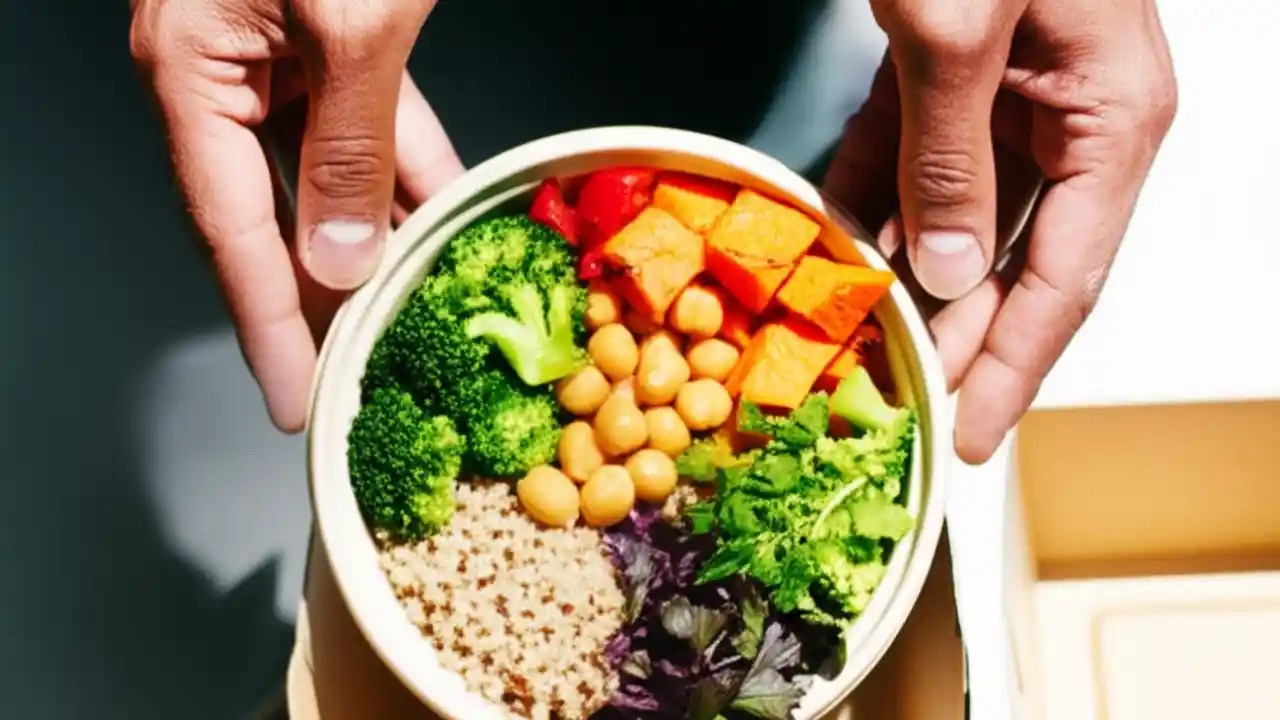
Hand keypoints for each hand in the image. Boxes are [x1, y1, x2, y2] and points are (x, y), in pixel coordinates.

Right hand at [130, 0, 463, 432]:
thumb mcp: (351, 23)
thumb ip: (349, 141)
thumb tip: (343, 257)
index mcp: (191, 67)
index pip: (229, 230)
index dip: (267, 327)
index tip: (296, 401)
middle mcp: (222, 67)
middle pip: (273, 216)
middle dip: (326, 297)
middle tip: (360, 374)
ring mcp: (275, 52)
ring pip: (329, 174)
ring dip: (377, 241)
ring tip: (411, 314)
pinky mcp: (328, 35)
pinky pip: (370, 121)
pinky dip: (408, 172)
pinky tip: (442, 223)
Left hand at [825, 0, 1176, 462]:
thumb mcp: (959, 32)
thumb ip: (954, 157)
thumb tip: (945, 273)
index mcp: (1112, 115)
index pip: (1066, 279)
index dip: (1015, 367)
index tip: (970, 436)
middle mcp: (1070, 115)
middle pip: (1010, 263)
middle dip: (950, 338)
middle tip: (894, 407)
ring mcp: (1006, 93)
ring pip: (953, 217)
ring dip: (898, 277)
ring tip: (847, 346)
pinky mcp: (944, 70)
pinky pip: (907, 157)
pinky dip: (866, 199)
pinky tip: (827, 246)